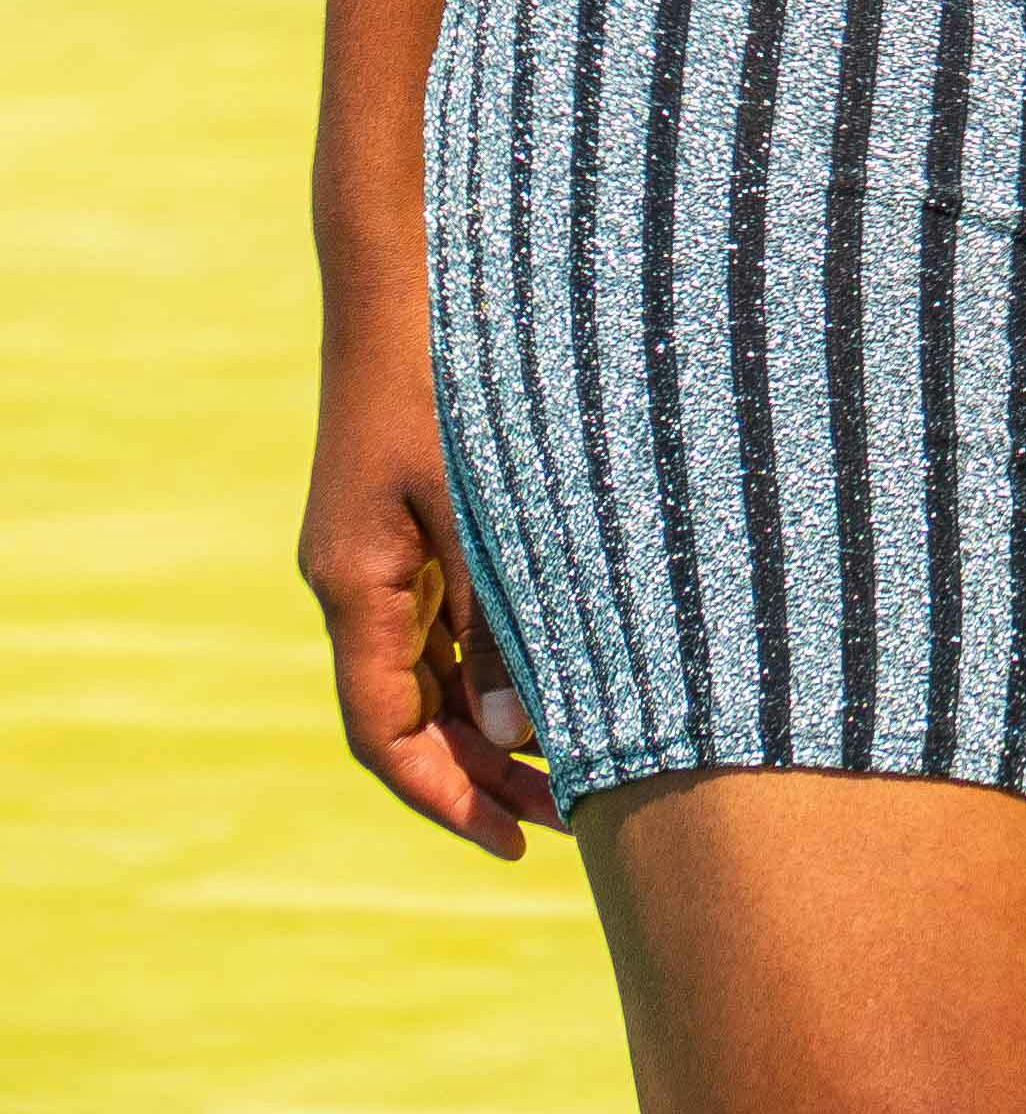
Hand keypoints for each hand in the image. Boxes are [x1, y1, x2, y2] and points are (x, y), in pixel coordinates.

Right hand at [299, 295, 557, 860]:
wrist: (405, 269)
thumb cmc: (446, 369)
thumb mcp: (482, 496)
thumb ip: (495, 610)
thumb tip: (512, 731)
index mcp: (353, 581)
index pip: (385, 734)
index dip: (446, 799)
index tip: (515, 844)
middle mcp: (353, 578)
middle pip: (408, 715)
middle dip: (483, 775)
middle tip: (578, 815)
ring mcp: (377, 549)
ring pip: (427, 669)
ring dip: (492, 720)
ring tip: (584, 758)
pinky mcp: (407, 518)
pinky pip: (442, 617)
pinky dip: (491, 658)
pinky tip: (556, 671)